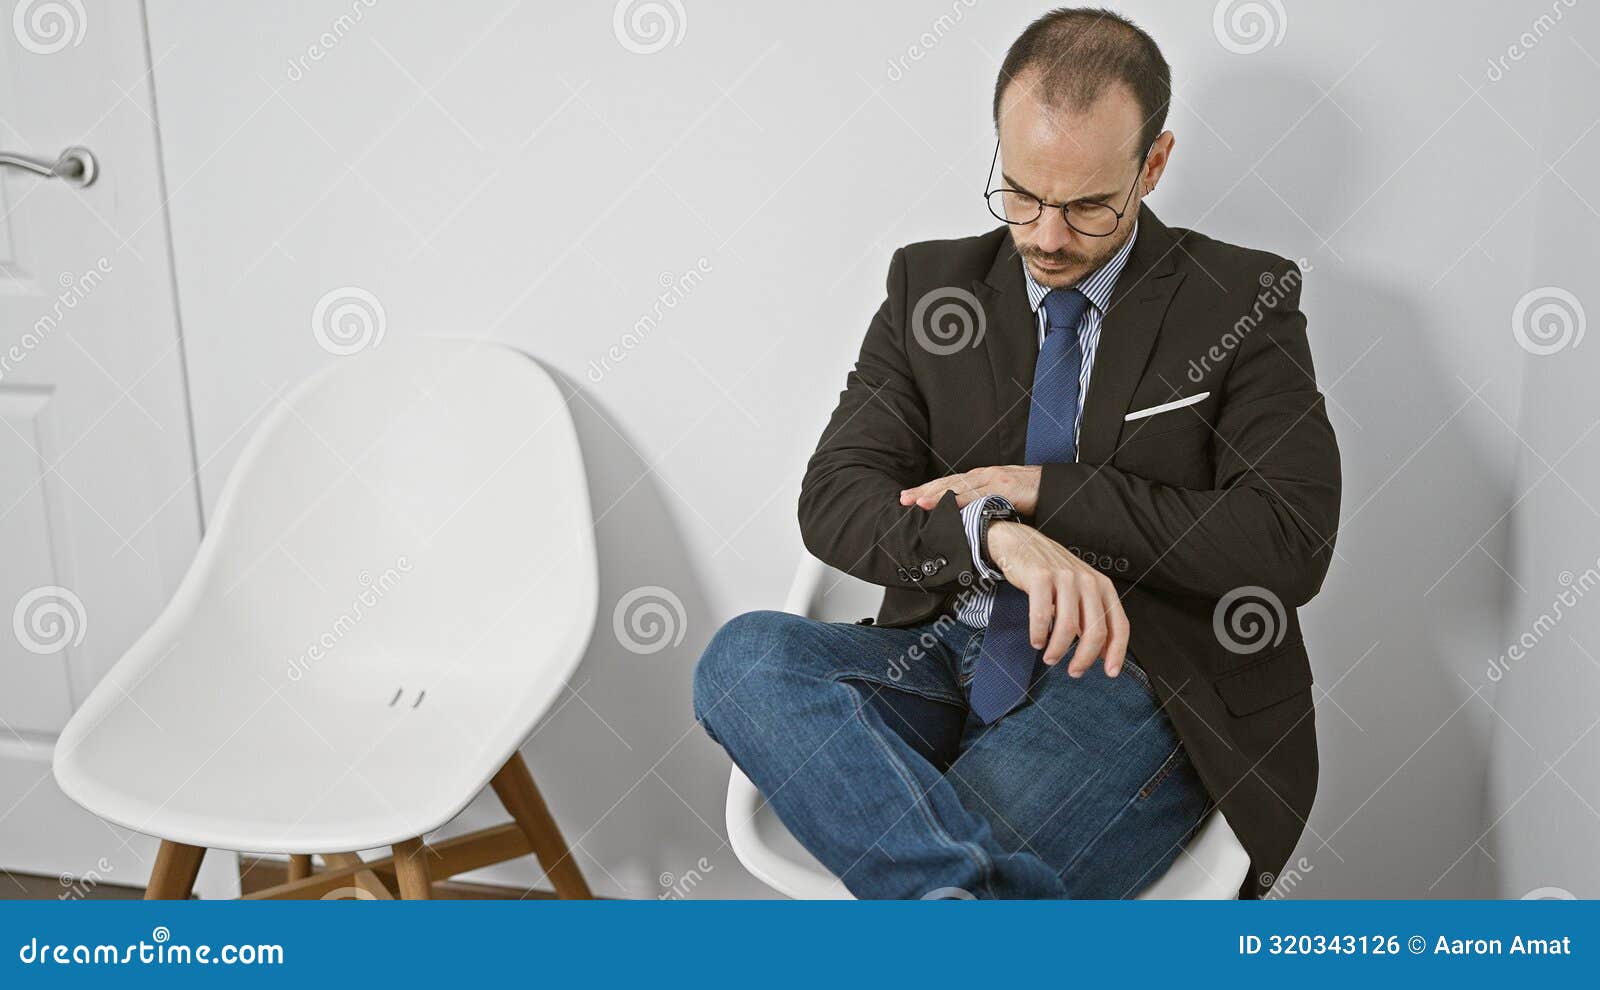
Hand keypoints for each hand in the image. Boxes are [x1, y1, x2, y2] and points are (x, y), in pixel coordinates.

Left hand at [899, 465, 1041, 514]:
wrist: (1056, 487)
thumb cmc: (1030, 494)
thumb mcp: (1001, 498)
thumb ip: (983, 504)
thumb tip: (966, 520)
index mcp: (981, 477)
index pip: (949, 483)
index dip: (928, 489)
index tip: (909, 497)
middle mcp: (983, 475)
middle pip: (948, 483)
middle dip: (924, 491)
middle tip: (902, 499)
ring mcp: (993, 480)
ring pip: (959, 488)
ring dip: (937, 495)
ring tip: (918, 503)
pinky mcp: (1004, 488)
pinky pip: (979, 496)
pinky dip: (962, 501)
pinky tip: (948, 506)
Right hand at [986, 521, 1129, 676]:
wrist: (1020, 542)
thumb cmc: (1050, 572)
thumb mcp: (1079, 590)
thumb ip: (1091, 617)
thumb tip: (1102, 653)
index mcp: (1102, 586)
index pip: (1119, 625)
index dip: (1117, 652)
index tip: (1111, 673)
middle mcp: (1087, 581)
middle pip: (1095, 631)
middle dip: (1085, 658)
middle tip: (1074, 671)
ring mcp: (1064, 577)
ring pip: (1068, 627)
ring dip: (1058, 650)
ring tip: (1049, 658)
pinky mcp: (1040, 577)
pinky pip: (1042, 615)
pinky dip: (1039, 634)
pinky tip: (1036, 641)